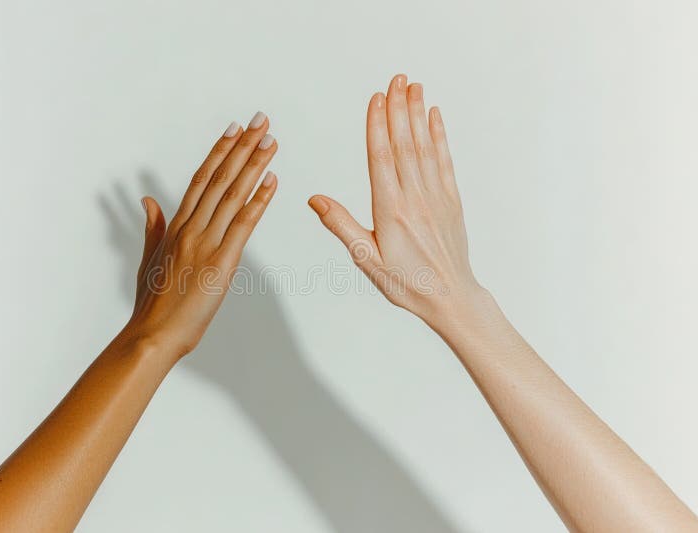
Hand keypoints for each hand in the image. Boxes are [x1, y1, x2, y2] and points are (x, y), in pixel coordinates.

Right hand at [125, 112, 277, 355]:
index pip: (201, 179)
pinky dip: (258, 200)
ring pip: (232, 194)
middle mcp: (191, 228)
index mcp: (176, 227)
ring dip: (254, 164)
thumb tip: (148, 200)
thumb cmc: (152, 303)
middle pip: (219, 178)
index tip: (235, 129)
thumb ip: (152, 226)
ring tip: (270, 141)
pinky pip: (242, 224)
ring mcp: (205, 243)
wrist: (152, 335)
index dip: (219, 151)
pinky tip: (271, 181)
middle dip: (242, 147)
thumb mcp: (149, 259)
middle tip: (261, 121)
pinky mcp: (220, 262)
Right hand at [309, 75, 482, 332]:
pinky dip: (440, 137)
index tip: (376, 99)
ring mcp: (436, 197)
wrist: (450, 297)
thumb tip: (315, 199)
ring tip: (414, 87)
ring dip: (418, 115)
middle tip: (396, 79)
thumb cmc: (406, 283)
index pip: (381, 159)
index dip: (378, 126)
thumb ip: (341, 225)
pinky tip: (435, 117)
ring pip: (425, 148)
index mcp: (391, 211)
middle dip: (398, 109)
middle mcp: (415, 199)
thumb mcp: (366, 259)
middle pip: (404, 145)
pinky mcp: (451, 201)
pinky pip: (444, 161)